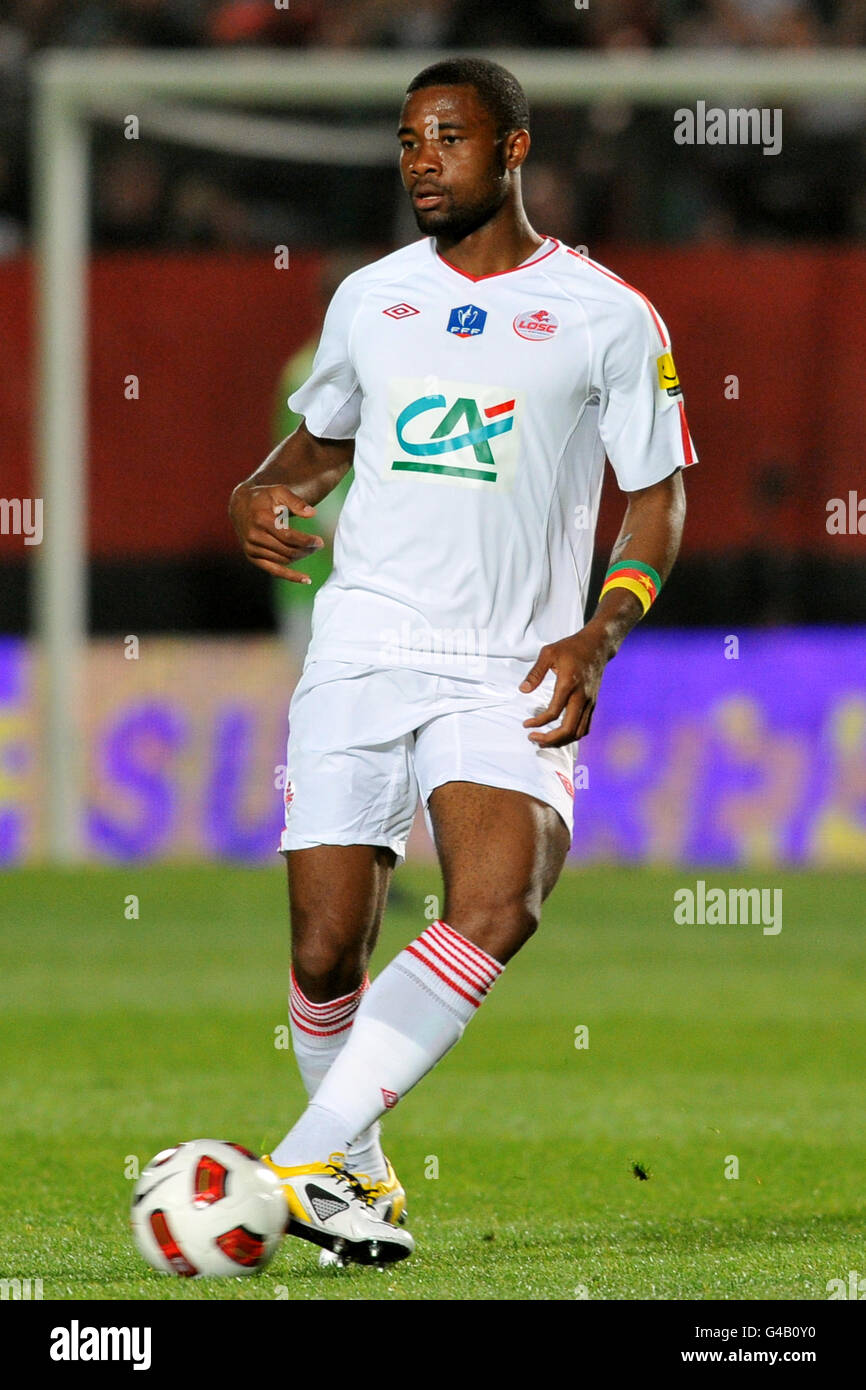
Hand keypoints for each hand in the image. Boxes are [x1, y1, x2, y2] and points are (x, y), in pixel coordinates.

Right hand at [229, 483, 324, 582]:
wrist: (240, 506)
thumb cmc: (264, 497)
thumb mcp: (280, 492)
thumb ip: (296, 502)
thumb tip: (312, 513)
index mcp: (261, 519)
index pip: (288, 536)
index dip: (306, 541)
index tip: (319, 541)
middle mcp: (254, 536)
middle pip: (287, 550)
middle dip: (306, 549)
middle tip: (319, 545)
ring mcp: (251, 548)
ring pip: (283, 560)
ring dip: (300, 557)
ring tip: (311, 550)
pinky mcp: (252, 557)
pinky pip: (273, 570)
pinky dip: (290, 576)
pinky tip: (306, 580)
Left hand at [519, 623, 613, 746]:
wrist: (597, 646)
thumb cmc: (571, 648)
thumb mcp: (548, 653)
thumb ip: (535, 673)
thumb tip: (523, 690)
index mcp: (568, 684)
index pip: (553, 712)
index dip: (538, 722)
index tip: (526, 724)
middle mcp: (581, 696)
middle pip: (568, 729)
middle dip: (550, 739)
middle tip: (533, 738)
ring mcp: (590, 702)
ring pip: (578, 732)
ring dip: (561, 741)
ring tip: (545, 740)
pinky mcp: (593, 704)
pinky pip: (585, 727)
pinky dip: (572, 735)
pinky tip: (560, 734)